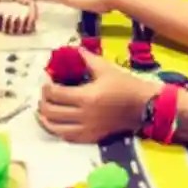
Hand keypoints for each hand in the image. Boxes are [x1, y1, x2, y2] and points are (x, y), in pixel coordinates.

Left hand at [38, 48, 155, 142]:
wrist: (144, 106)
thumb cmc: (126, 85)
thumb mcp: (106, 69)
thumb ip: (87, 59)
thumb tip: (75, 49)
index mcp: (86, 97)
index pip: (55, 94)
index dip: (46, 86)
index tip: (47, 80)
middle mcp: (83, 116)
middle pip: (51, 112)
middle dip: (43, 102)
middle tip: (45, 94)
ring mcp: (87, 129)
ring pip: (56, 129)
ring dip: (46, 119)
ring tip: (44, 110)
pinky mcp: (92, 138)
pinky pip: (68, 137)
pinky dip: (59, 130)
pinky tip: (58, 123)